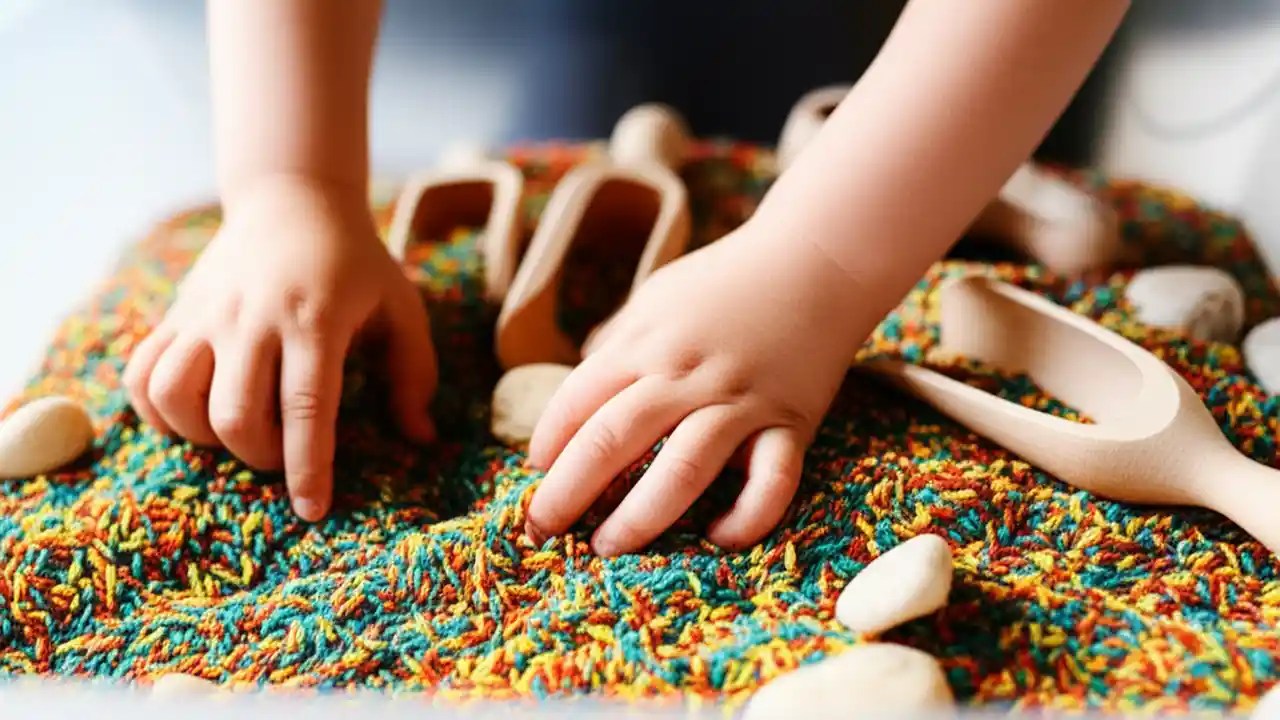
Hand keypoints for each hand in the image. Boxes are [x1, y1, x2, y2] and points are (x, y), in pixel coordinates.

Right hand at [123, 177, 437, 520]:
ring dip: (206, 438)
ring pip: (175, 399)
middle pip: (236, 417)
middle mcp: (253, 319)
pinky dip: (158, 412)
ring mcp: (205, 316)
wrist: (292, 199)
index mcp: (316, 319)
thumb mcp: (401, 308)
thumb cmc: (356, 263)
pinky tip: (195, 415)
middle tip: (286, 455)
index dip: (308, 467)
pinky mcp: (176, 315)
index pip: (307, 408)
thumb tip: (421, 438)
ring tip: (241, 431)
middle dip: (262, 458)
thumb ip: (414, 374)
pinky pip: (140, 377)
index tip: (312, 509)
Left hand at [524, 221, 878, 554]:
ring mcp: (740, 401)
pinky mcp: (790, 422)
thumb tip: (580, 375)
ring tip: (606, 548)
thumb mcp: (657, 295)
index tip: (537, 470)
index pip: (578, 399)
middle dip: (568, 493)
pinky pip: (770, 483)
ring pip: (682, 470)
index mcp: (646, 341)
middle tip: (542, 529)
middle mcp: (686, 374)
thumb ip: (620, 339)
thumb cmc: (729, 279)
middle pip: (613, 440)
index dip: (549, 440)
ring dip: (638, 518)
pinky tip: (717, 538)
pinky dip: (745, 518)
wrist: (817, 258)